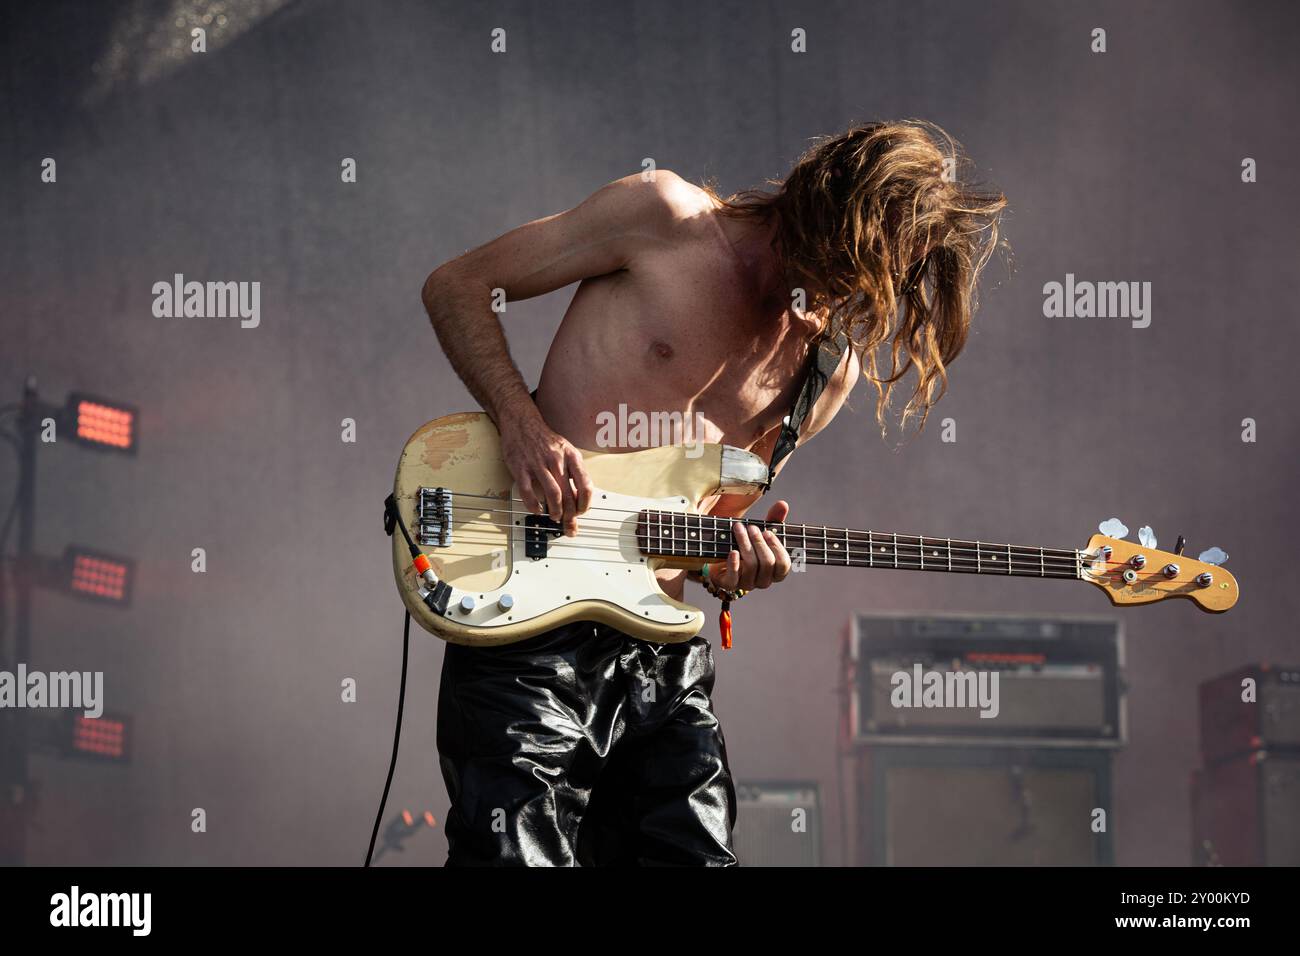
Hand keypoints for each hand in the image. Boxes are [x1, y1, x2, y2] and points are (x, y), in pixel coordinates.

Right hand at [498, 410, 592, 535]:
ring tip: (555, 517)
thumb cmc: (545, 440)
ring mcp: (538, 464)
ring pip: (553, 495)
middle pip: (570, 495)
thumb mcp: (567, 450)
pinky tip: (537, 510)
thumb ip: (574, 471)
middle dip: (571, 515)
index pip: (585, 485)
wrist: (522, 423)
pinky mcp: (521, 468)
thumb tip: (581, 496)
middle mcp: (556, 460)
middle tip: (570, 525)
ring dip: (556, 511)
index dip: (585, 504)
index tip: (582, 512)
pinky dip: (534, 505)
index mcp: (571, 456)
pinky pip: (528, 492)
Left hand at [707, 499, 792, 591]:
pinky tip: (733, 551)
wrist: (719, 555)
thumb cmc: (746, 544)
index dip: (777, 548)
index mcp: (774, 571)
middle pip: (767, 564)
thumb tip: (783, 504)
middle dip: (758, 542)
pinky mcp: (729, 584)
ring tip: (738, 529)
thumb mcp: (760, 532)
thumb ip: (773, 520)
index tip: (767, 532)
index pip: (783, 565)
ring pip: (751, 567)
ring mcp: (746, 584)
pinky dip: (734, 564)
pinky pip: (733, 578)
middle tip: (750, 527)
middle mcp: (763, 581)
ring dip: (745, 545)